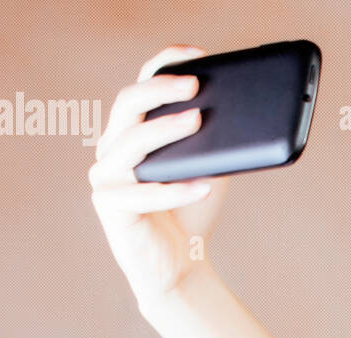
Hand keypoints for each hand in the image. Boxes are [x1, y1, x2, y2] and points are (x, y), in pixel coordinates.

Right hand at [88, 45, 230, 313]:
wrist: (180, 268)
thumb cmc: (191, 215)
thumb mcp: (208, 171)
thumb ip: (215, 145)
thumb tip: (246, 115)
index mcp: (131, 132)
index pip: (142, 86)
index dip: (165, 65)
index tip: (198, 56)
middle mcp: (111, 148)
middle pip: (129, 104)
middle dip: (161, 90)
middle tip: (195, 86)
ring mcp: (105, 177)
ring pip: (131, 143)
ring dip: (165, 131)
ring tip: (197, 121)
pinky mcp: (110, 208)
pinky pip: (142, 194)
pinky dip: (174, 189)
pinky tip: (203, 184)